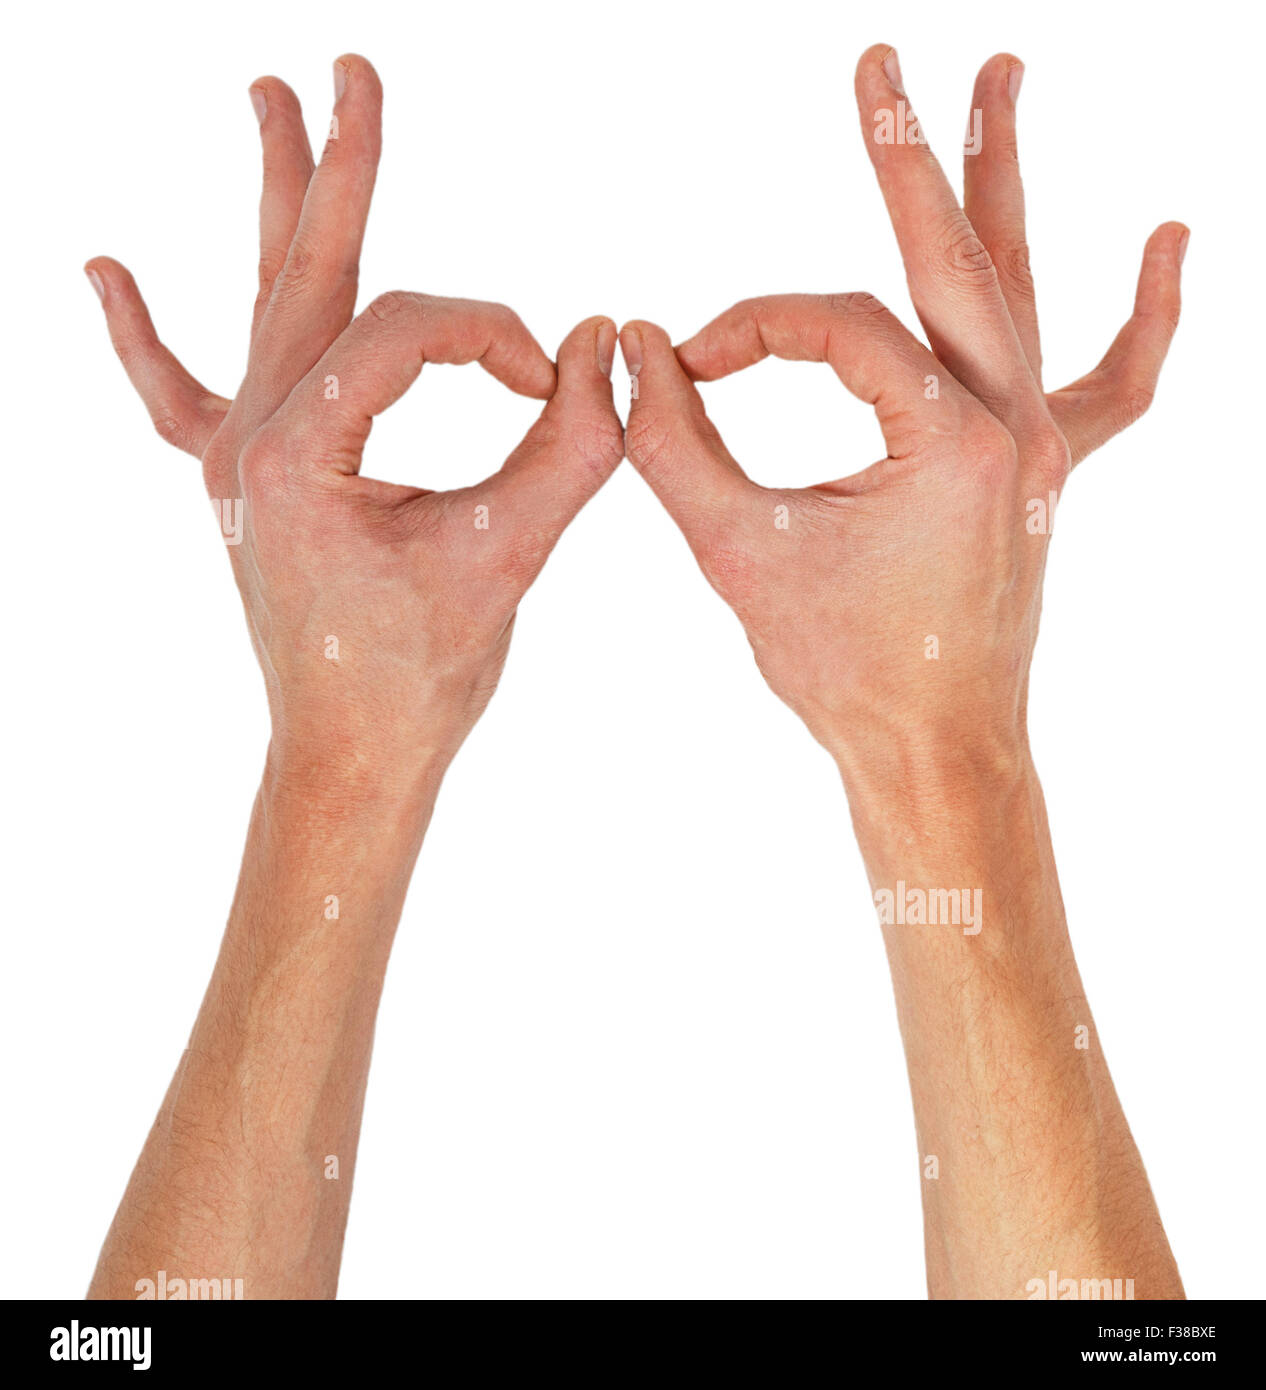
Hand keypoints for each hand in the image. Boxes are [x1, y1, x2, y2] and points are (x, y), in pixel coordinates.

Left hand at [86, 56, 622, 789]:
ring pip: (262, 305)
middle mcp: (249, 438)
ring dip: (275, 206)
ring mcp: (236, 456)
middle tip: (349, 70)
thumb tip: (605, 346)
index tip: (556, 385)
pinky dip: (143, 338)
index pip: (406, 329)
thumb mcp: (506, 558)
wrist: (353, 752)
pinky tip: (102, 273)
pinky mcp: (244, 481)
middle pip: (309, 274)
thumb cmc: (419, 674)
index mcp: (296, 451)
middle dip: (341, 169)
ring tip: (270, 101)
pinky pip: (178, 395)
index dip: (495, 338)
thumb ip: (569, 448)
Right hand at [620, 46, 1184, 778]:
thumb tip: (637, 348)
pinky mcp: (1045, 470)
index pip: (839, 325)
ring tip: (1000, 78)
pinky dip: (1145, 314)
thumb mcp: (741, 551)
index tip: (684, 361)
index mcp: (951, 438)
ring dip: (1006, 182)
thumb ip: (675, 443)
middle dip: (908, 152)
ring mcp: (1042, 445)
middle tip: (879, 61)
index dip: (749, 327)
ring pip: (1028, 288)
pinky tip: (1170, 240)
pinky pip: (1113, 381)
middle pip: (956, 256)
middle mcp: (1013, 423)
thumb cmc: (844, 668)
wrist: (931, 744)